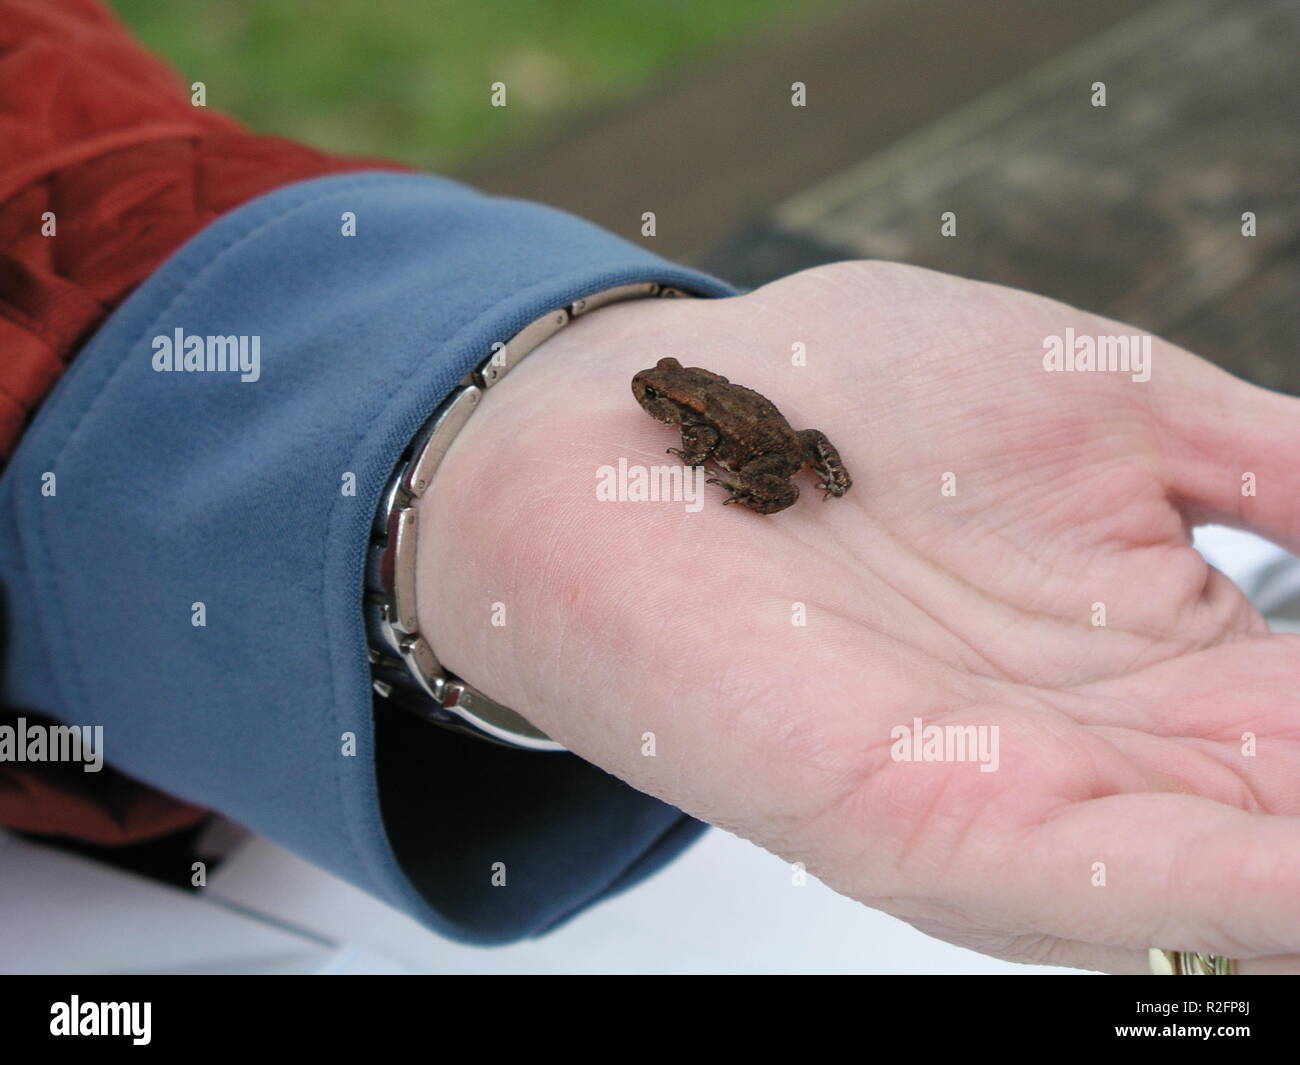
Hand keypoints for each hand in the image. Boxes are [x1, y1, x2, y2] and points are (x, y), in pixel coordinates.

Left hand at [417, 260, 1299, 972]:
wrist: (641, 430)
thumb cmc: (847, 399)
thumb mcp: (1109, 402)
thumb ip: (1277, 468)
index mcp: (1175, 656)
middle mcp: (1120, 754)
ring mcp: (1027, 803)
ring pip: (1259, 884)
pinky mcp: (921, 828)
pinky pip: (1121, 886)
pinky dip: (1257, 891)